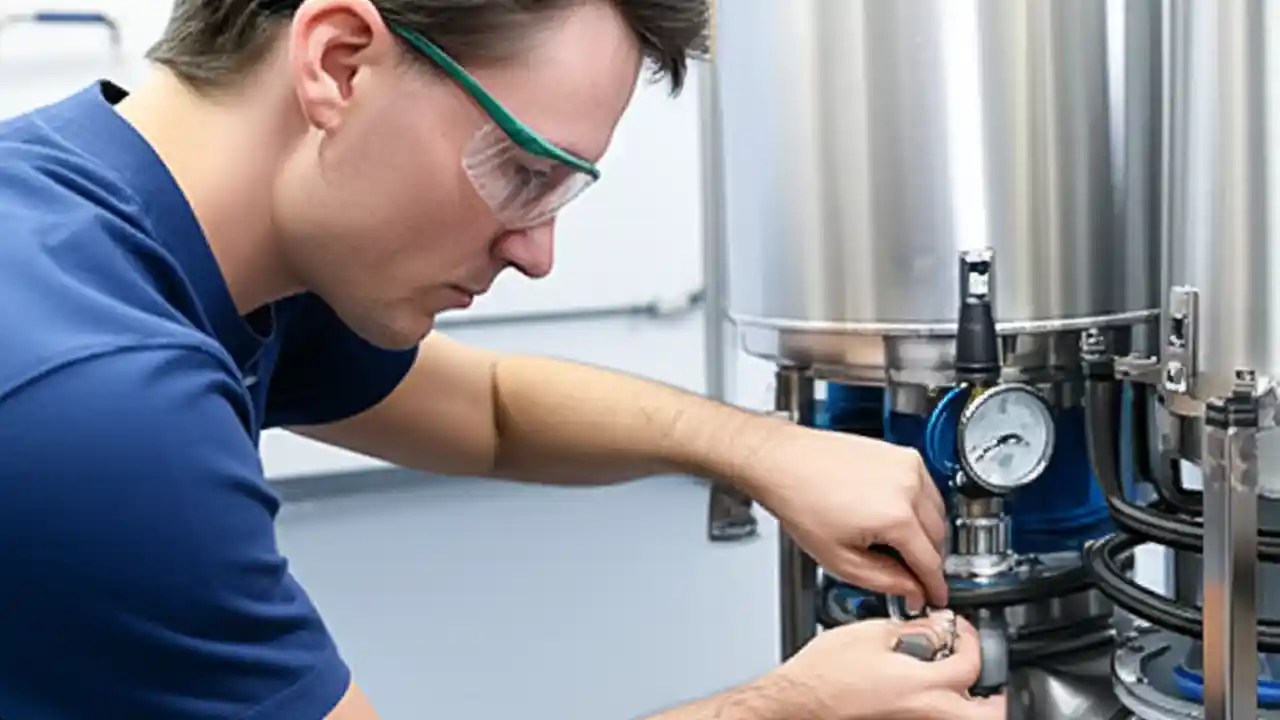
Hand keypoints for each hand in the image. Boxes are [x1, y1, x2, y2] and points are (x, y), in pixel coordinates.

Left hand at [745, 423, 948, 608]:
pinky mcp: (903, 454)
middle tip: (912, 576)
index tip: (934, 597)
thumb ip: (884, 580)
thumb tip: (912, 589)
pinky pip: (927, 488)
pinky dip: (920, 506)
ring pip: (938, 512)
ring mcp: (908, 466)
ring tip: (898, 546)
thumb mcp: (839, 559)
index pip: (931, 562)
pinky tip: (896, 516)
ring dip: (927, 532)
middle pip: (939, 537)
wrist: (785, 462)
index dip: (934, 587)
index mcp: (896, 515)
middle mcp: (909, 486)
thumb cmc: (801, 500)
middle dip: (928, 560)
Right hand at [763, 616, 1005, 719]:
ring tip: (961, 684)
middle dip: (994, 694)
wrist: (798, 701)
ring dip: (968, 702)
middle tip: (988, 675)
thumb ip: (911, 630)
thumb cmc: (824, 673)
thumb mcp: (870, 633)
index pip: (971, 664)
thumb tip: (933, 629)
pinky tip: (926, 689)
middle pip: (986, 714)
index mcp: (921, 685)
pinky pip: (934, 718)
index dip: (971, 640)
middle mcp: (924, 712)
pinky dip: (940, 705)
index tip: (960, 629)